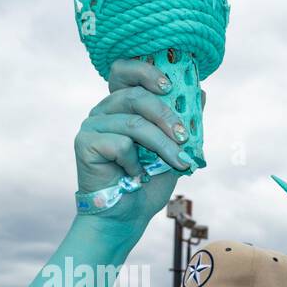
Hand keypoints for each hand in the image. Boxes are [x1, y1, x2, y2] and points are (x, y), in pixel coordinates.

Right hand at [74, 59, 192, 231]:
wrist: (127, 217)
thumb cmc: (148, 183)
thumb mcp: (174, 149)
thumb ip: (184, 122)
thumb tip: (201, 92)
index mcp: (121, 106)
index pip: (124, 71)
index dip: (145, 70)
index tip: (169, 86)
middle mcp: (103, 110)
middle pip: (136, 96)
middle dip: (167, 116)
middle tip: (184, 136)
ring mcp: (91, 125)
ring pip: (134, 123)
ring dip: (162, 145)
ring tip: (177, 162)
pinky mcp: (84, 143)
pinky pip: (119, 144)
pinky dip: (135, 164)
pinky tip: (135, 177)